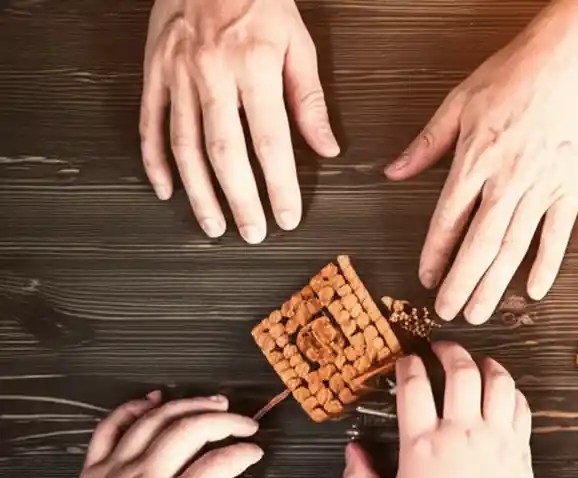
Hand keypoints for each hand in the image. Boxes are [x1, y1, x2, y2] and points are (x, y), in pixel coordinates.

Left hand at [35, 392, 290, 477]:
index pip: (221, 462)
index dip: (244, 452)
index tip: (256, 453)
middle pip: (191, 429)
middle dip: (225, 420)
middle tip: (246, 424)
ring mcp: (114, 473)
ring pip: (154, 421)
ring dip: (187, 405)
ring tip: (214, 403)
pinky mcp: (90, 474)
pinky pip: (110, 429)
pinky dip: (132, 409)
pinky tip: (154, 401)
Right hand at [140, 0, 338, 242]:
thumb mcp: (297, 43)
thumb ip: (309, 100)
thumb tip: (327, 148)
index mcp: (254, 68)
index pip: (271, 142)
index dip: (280, 186)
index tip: (287, 218)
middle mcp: (212, 75)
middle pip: (225, 152)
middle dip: (240, 199)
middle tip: (251, 233)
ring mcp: (177, 74)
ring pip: (185, 145)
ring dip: (199, 192)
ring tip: (213, 224)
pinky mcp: (154, 71)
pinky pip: (150, 123)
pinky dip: (155, 160)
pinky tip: (166, 190)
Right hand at [343, 343, 537, 477]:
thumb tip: (352, 450)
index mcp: (422, 445)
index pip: (413, 385)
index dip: (407, 364)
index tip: (405, 360)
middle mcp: (461, 432)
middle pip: (460, 369)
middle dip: (448, 349)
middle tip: (439, 348)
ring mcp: (495, 437)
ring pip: (497, 379)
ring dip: (485, 363)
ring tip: (474, 362)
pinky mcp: (520, 447)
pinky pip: (519, 403)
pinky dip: (510, 390)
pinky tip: (500, 392)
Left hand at [385, 28, 577, 323]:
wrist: (565, 64)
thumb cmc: (511, 77)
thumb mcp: (457, 104)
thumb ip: (425, 145)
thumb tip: (393, 173)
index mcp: (475, 160)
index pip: (449, 219)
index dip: (436, 254)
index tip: (426, 278)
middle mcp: (506, 180)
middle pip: (480, 244)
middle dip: (462, 283)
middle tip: (449, 313)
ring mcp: (540, 188)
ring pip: (514, 247)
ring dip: (495, 284)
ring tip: (480, 313)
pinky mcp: (568, 189)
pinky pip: (557, 235)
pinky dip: (546, 265)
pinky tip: (534, 291)